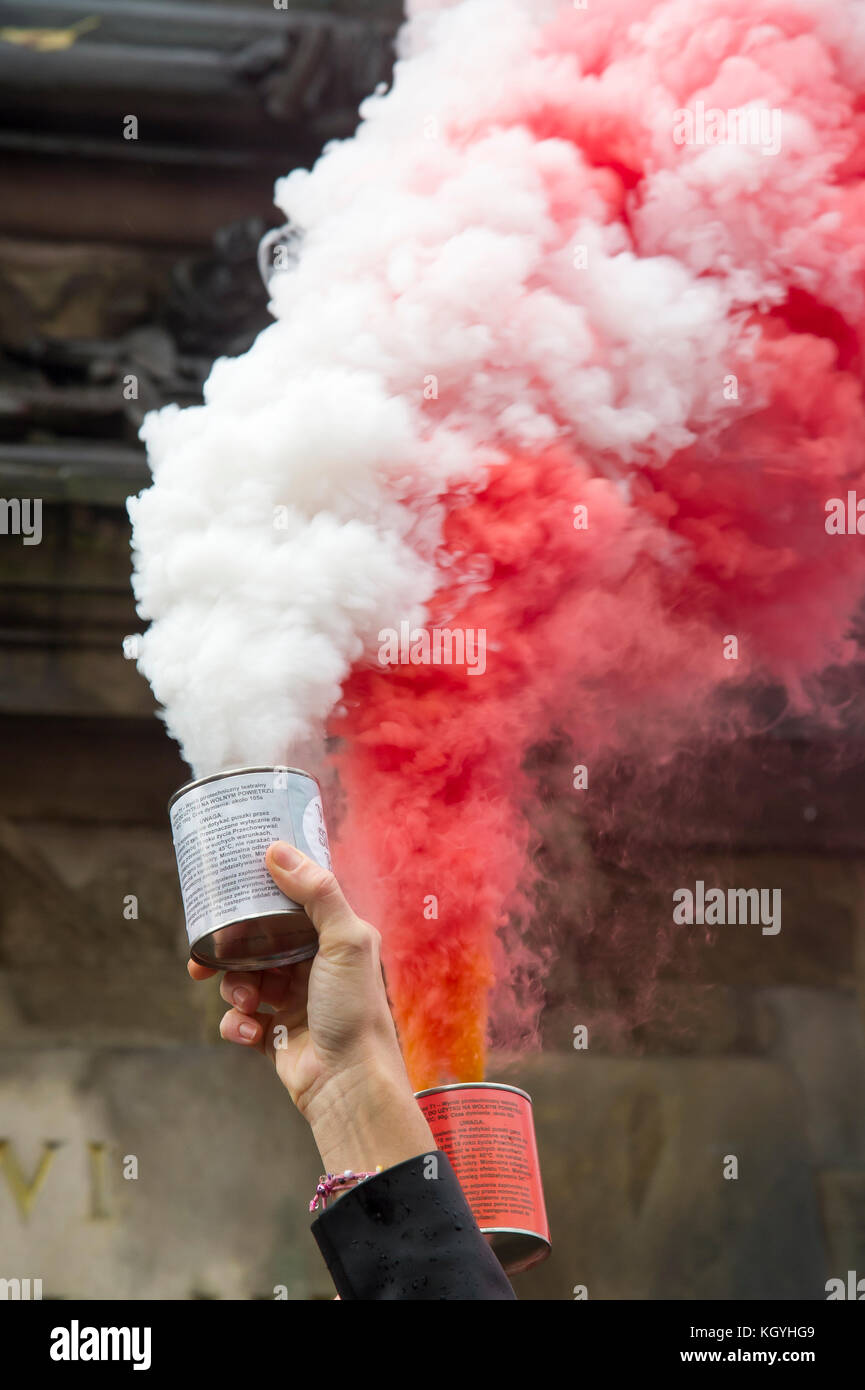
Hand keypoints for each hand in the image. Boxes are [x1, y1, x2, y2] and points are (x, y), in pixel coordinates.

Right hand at [188, 843, 434, 1174]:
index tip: (228, 890)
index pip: (292, 905)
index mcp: (336, 938)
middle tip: (204, 954)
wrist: (348, 1085)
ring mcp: (294, 1000)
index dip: (260, 896)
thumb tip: (276, 850)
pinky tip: (251, 1033)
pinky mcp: (275, 1033)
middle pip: (258, 942)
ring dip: (236, 988)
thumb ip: (317, 893)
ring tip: (246, 1001)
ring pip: (245, 978)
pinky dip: (238, 1024)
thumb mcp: (345, 941)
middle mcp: (315, 965)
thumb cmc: (354, 1010)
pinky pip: (241, 1018)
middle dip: (231, 949)